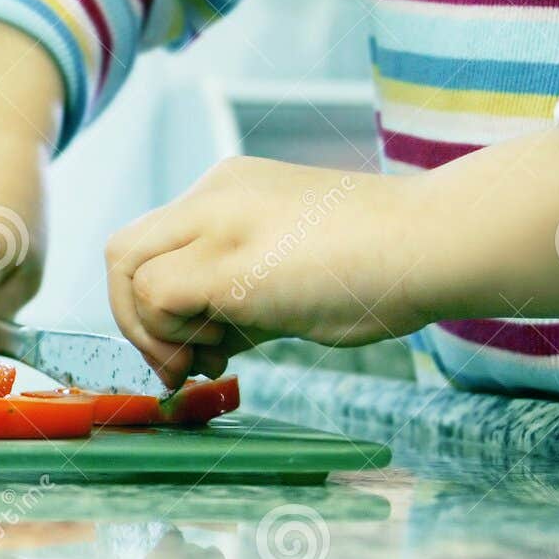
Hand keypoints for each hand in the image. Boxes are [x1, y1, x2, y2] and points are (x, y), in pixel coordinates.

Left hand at [104, 129, 558, 388]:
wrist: (436, 244)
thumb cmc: (378, 266)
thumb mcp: (287, 277)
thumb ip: (237, 301)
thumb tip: (199, 346)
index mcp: (226, 192)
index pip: (148, 244)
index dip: (147, 303)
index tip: (189, 347)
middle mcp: (213, 196)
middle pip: (122, 255)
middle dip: (134, 322)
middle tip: (180, 366)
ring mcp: (218, 223)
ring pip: (130, 274)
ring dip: (154, 334)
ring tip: (210, 359)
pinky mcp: (231, 263)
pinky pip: (157, 297)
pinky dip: (171, 337)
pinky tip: (220, 357)